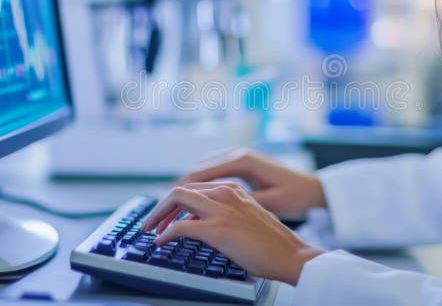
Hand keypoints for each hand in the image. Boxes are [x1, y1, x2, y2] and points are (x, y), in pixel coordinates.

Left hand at [141, 182, 323, 284]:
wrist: (291, 255)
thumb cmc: (272, 242)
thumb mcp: (247, 216)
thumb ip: (225, 212)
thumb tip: (199, 220)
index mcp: (233, 189)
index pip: (194, 186)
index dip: (175, 201)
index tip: (166, 215)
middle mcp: (225, 192)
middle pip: (181, 188)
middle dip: (161, 206)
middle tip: (151, 222)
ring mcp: (221, 209)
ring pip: (176, 198)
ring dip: (158, 214)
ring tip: (150, 229)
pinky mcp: (217, 228)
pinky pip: (180, 227)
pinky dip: (166, 234)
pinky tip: (161, 242)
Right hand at [177, 148, 326, 218]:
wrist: (316, 189)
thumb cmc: (296, 197)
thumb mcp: (269, 202)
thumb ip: (241, 203)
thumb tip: (214, 211)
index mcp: (242, 161)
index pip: (198, 175)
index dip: (177, 194)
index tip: (162, 210)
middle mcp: (237, 154)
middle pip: (195, 172)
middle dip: (175, 193)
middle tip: (158, 214)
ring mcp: (238, 157)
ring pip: (201, 171)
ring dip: (184, 190)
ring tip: (168, 211)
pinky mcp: (241, 165)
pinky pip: (211, 173)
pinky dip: (197, 187)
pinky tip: (190, 203)